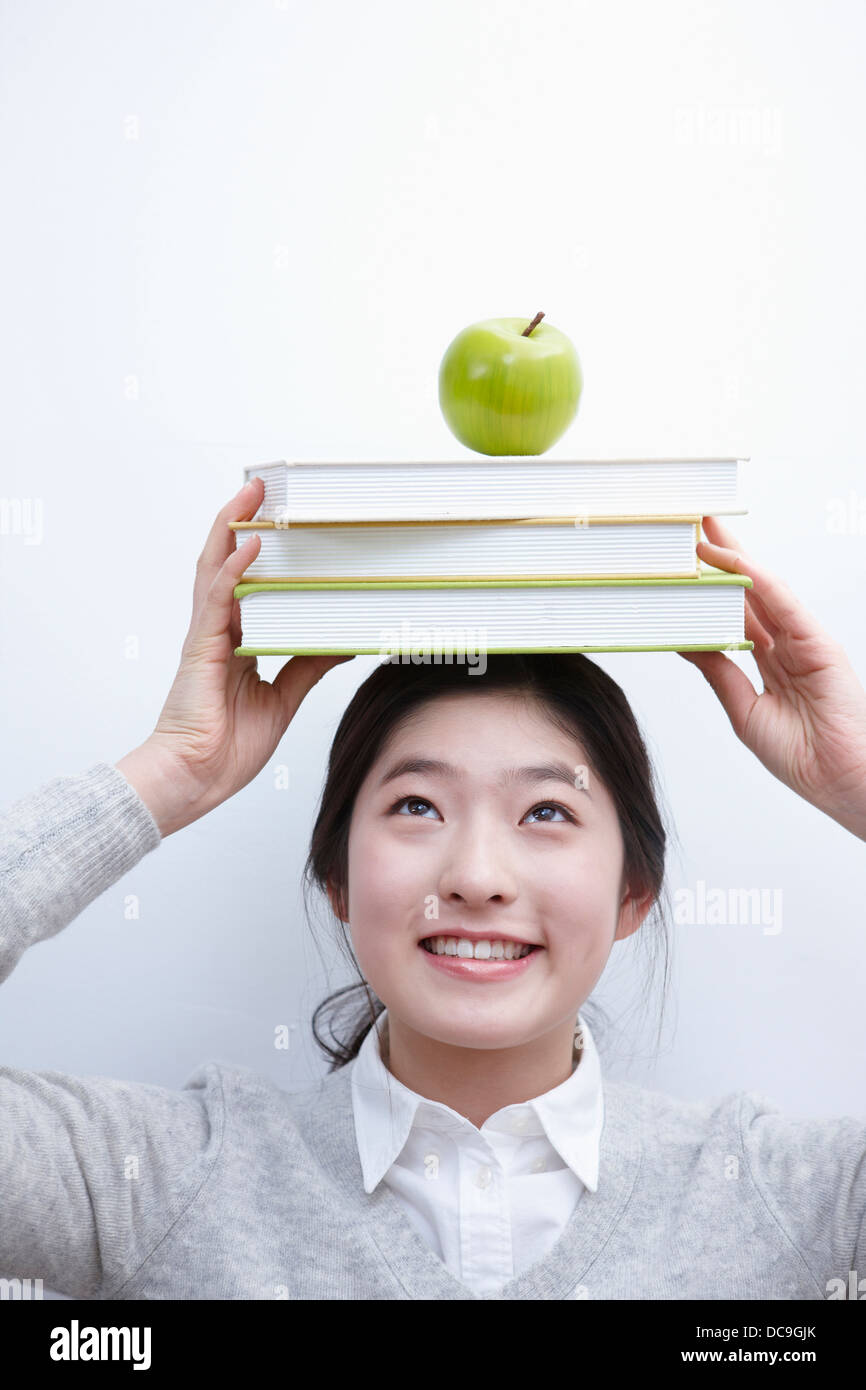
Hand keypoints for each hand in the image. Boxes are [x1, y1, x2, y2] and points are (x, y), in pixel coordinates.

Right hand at [117, 477, 353, 834]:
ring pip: (215, 569)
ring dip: (232, 529)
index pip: (245, 581)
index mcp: (234, 641)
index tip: (279, 520)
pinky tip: (250, 549)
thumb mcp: (284, 698)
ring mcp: (206, 638)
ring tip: (251, 496)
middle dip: (241, 522)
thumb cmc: (227, 747)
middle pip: (226, 562)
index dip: (258, 548)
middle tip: (262, 488)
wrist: (196, 779)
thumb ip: (308, 665)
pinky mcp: (202, 651)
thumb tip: (340, 641)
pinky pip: (218, 602)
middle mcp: (217, 631)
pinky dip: (233, 572)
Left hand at [679, 516, 865, 840]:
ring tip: (701, 535)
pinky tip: (734, 563)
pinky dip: (758, 581)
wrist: (840, 782)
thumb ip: (719, 671)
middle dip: (720, 559)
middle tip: (690, 529)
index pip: (734, 613)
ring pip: (762, 590)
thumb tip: (687, 640)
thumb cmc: (804, 757)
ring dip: (732, 559)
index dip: (708, 588)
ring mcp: (804, 640)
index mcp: (771, 661)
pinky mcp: (819, 642)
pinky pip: (784, 604)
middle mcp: (787, 645)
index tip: (680, 567)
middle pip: (746, 592)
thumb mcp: (744, 710)